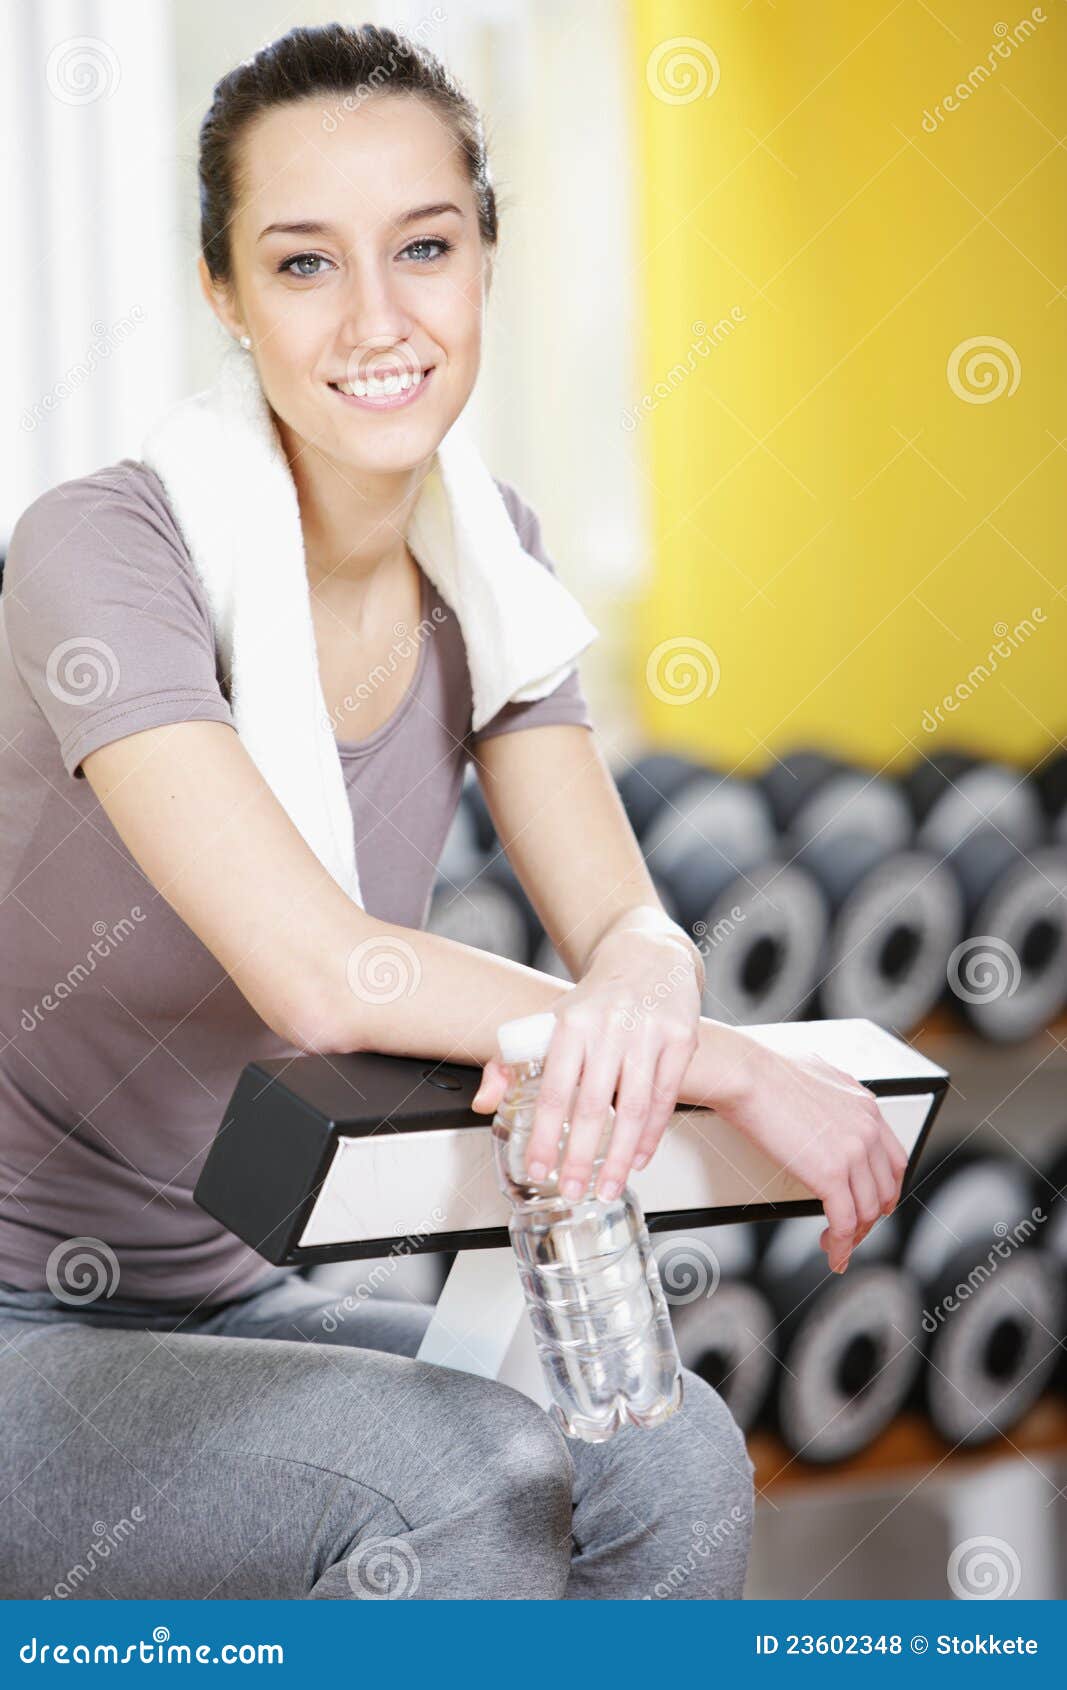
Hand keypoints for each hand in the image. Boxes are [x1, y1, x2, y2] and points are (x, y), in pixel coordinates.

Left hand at [470, 928, 701, 1200]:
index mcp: (571, 1024)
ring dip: (619, 1157)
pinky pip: (665, 1098)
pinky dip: (651, 1136)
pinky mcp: (680, 1040)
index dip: (545, 1136)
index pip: (554, 1092)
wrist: (648, 959)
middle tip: (573, 1192)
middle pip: (594, 1106)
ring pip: (635, 1109)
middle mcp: (610, 1027)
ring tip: (607, 1189)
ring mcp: (649, 1034)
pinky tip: (637, 1159)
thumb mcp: (549, 1021)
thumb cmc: (593, 1001)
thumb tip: (484, 1104)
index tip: (539, 1170)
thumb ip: (510, 1062)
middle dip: (582, 1157)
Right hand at [711, 1034, 909, 1272]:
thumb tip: (824, 1109)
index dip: (886, 1188)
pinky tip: (833, 1252)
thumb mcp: (817, 1077)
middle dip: (871, 1216)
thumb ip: (832, 1097)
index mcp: (866, 1107)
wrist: (746, 1074)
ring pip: (868, 1211)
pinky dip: (841, 1245)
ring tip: (836, 1245)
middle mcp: (867, 1130)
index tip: (875, 1202)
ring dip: (854, 1235)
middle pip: (885, 1190)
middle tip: (854, 1230)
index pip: (893, 1159)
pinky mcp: (830, 1174)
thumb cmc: (765, 1070)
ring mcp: (852, 1152)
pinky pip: (844, 1222)